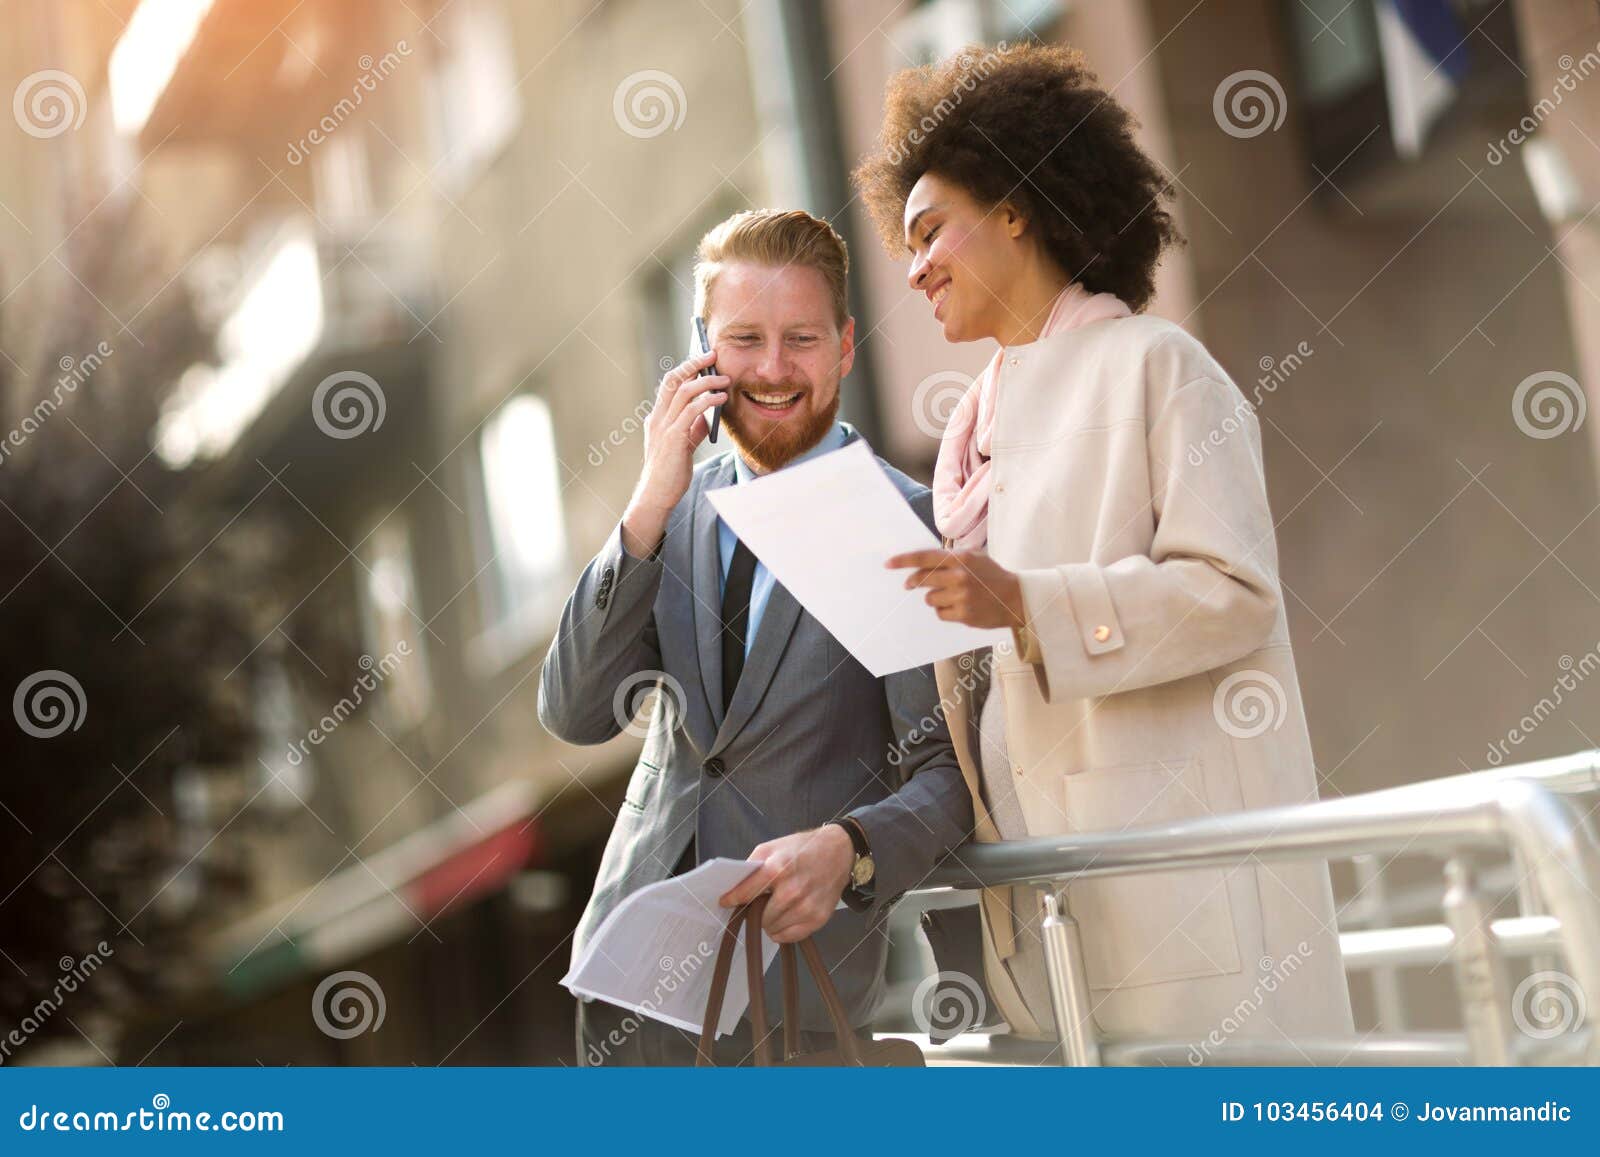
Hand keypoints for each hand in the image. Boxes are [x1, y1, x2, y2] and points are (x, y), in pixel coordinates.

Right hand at [621, 350, 728, 556]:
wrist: (657, 496)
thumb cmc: (669, 473)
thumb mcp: (682, 446)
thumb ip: (692, 430)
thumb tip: (708, 419)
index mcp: (657, 418)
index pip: (669, 383)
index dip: (686, 367)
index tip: (704, 358)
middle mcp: (657, 418)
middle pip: (673, 379)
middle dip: (693, 363)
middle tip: (713, 355)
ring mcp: (664, 427)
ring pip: (683, 392)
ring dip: (706, 381)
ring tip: (725, 379)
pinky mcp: (673, 439)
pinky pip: (692, 412)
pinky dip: (708, 401)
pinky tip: (721, 399)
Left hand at [717, 825, 853, 942]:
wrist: (839, 851)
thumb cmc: (802, 849)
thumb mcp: (773, 847)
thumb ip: (753, 866)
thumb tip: (735, 886)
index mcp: (778, 868)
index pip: (746, 893)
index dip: (732, 899)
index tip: (724, 903)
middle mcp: (792, 890)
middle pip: (759, 916)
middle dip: (755, 911)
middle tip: (759, 903)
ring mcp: (806, 906)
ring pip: (773, 929)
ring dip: (769, 922)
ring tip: (775, 907)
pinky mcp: (818, 918)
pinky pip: (790, 937)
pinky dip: (783, 931)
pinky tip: (785, 916)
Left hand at [886, 549, 1027, 629]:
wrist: (1016, 598)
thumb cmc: (992, 576)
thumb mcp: (974, 558)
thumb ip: (950, 558)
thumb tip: (922, 563)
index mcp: (961, 559)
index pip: (924, 558)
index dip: (904, 561)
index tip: (888, 564)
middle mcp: (959, 577)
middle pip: (922, 580)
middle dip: (913, 583)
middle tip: (910, 585)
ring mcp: (961, 597)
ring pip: (930, 599)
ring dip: (935, 598)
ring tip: (952, 596)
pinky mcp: (964, 615)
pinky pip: (940, 613)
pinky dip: (945, 611)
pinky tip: (959, 607)